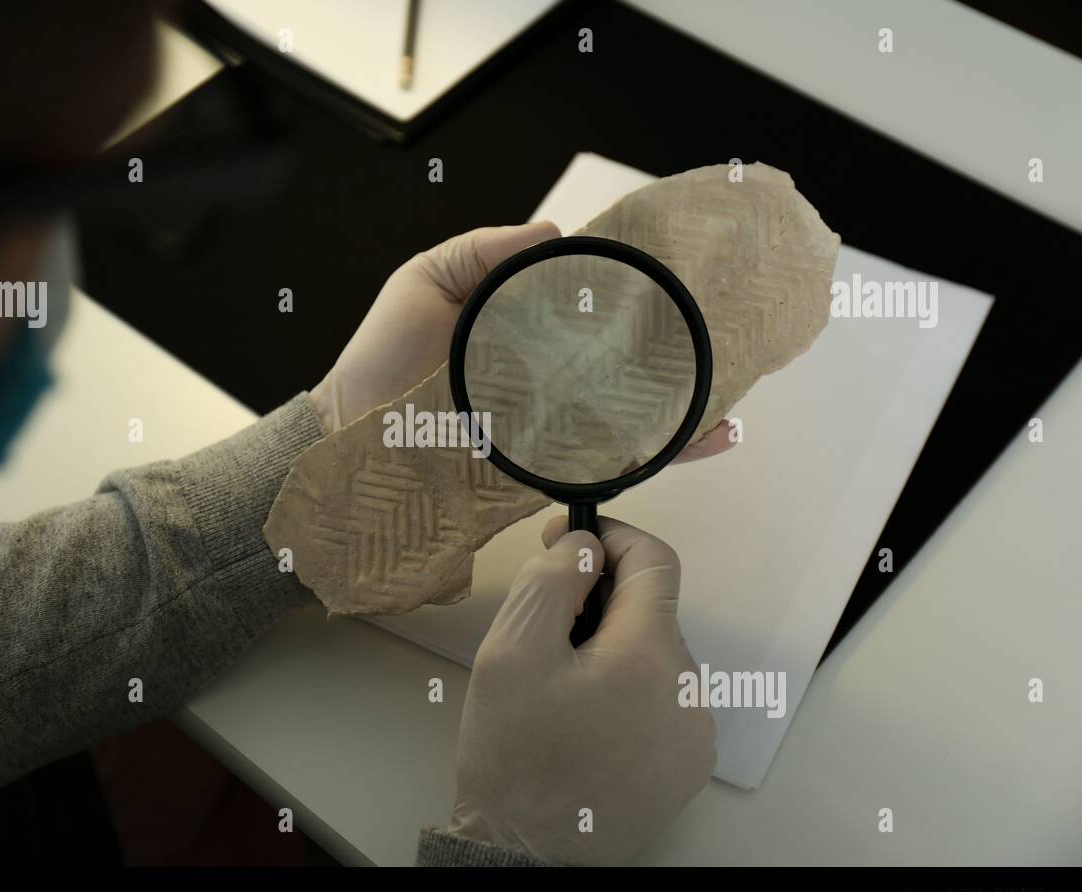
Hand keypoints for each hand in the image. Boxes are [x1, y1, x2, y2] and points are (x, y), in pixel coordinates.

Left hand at [309, 223, 737, 456]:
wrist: (349, 445)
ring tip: (732, 389)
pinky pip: (609, 462)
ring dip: (686, 402)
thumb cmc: (380, 360)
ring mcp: (551, 425)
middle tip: (725, 332)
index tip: (679, 272)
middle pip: (624, 362)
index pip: (591, 306)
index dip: (634, 291)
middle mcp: (546, 376)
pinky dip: (662, 454)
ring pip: (632, 412)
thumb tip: (559, 231)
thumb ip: (485, 252)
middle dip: (675, 351)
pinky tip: (707, 437)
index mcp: (523, 329)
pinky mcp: (548, 469)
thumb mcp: (426, 281)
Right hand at [447, 516, 716, 865]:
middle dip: (600, 604)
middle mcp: (690, 691)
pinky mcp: (688, 766)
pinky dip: (628, 693)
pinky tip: (584, 723)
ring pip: (655, 657)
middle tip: (543, 631)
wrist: (526, 857)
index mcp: (651, 656)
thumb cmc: (513, 758)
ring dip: (613, 651)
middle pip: (651, 612)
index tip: (568, 541)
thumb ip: (552, 579)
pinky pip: (663, 701)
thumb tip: (585, 545)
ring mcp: (695, 733)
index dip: (610, 537)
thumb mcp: (510, 650)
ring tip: (559, 689)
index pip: (654, 561)